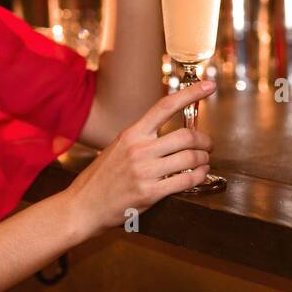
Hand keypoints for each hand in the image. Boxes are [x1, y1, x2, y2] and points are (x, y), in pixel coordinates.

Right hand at [64, 79, 215, 238]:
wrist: (83, 206)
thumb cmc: (101, 178)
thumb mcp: (117, 148)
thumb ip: (140, 139)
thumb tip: (166, 134)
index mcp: (131, 134)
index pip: (164, 106)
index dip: (189, 94)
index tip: (208, 85)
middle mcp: (139, 149)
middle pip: (186, 136)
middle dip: (205, 140)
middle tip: (209, 145)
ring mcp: (144, 171)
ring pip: (190, 158)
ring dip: (204, 159)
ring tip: (204, 161)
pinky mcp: (149, 193)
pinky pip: (185, 181)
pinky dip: (199, 176)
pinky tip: (199, 174)